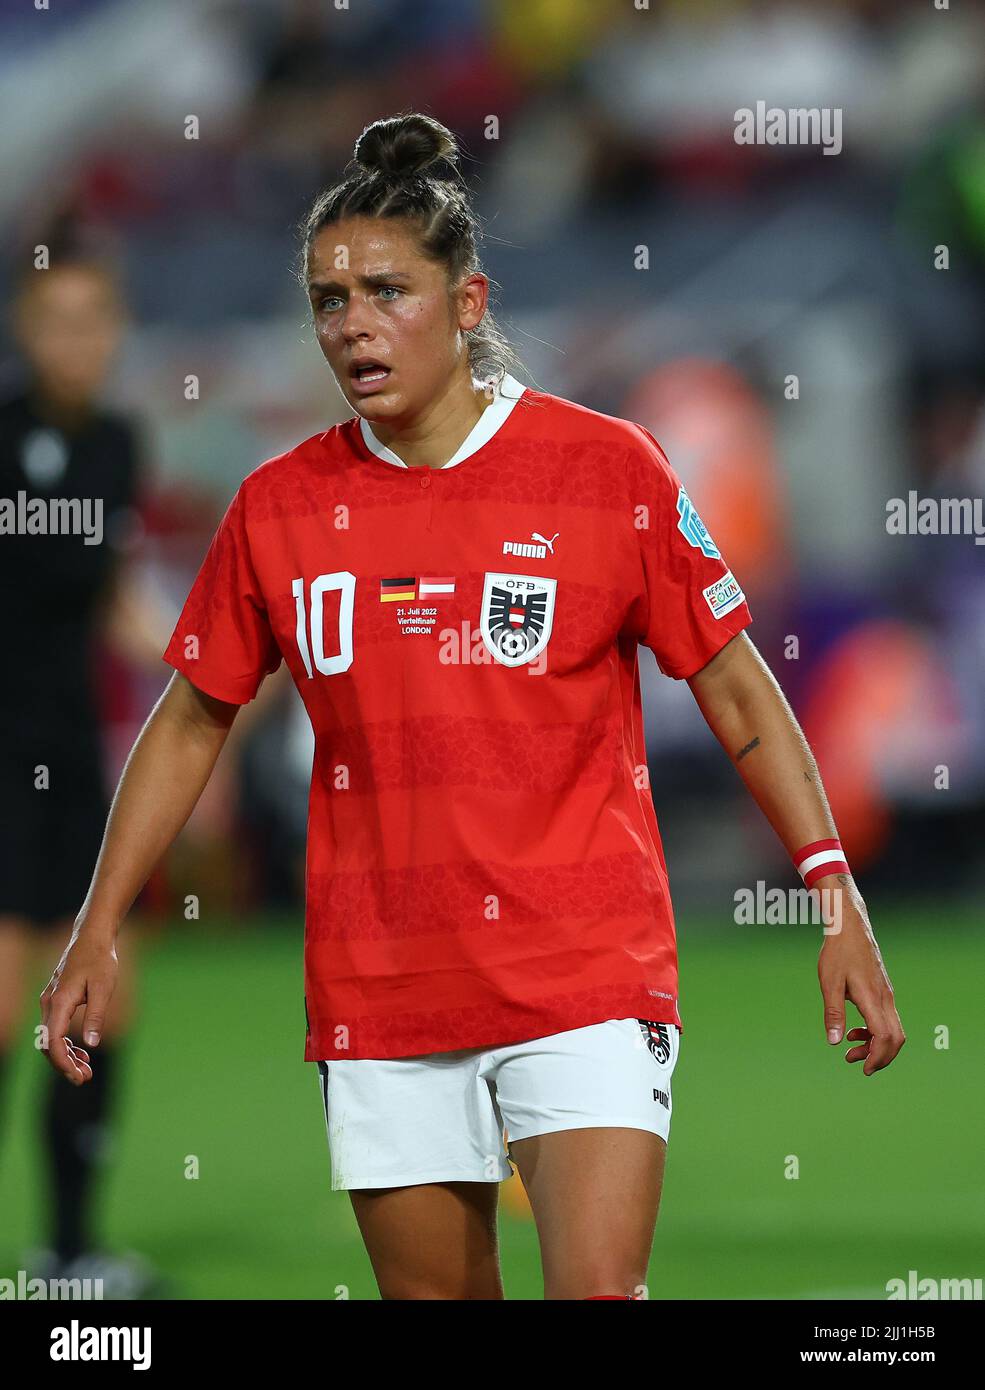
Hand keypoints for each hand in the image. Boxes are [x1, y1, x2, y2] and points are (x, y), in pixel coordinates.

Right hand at [39, 920, 118, 1084]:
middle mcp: (49, 1004)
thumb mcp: (103, 988)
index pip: (53, 1042)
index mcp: (59, 1002)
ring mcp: (51, 1002)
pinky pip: (55, 1028)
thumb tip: (92, 1044)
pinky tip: (82, 1051)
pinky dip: (66, 1043)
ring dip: (65, 1056)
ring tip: (87, 1069)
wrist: (92, 938)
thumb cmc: (100, 960)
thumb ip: (96, 1015)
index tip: (78, 1076)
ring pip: (50, 1038)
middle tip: (85, 1078)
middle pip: (48, 1044)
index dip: (63, 1063)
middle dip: (64, 1065)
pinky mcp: (57, 1001)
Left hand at [817, 876, 904, 1074]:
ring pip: (892, 1029)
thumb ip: (833, 1014)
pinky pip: (887, 1019)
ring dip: (875, 1045)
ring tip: (850, 1050)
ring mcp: (887, 994)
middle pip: (895, 1038)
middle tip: (858, 1064)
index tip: (862, 1068)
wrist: (850, 927)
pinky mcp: (883, 990)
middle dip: (880, 1057)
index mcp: (872, 998)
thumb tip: (834, 1043)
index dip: (876, 1057)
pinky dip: (875, 1031)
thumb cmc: (837, 953)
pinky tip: (854, 1031)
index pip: (884, 1036)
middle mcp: (885, 998)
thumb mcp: (829, 983)